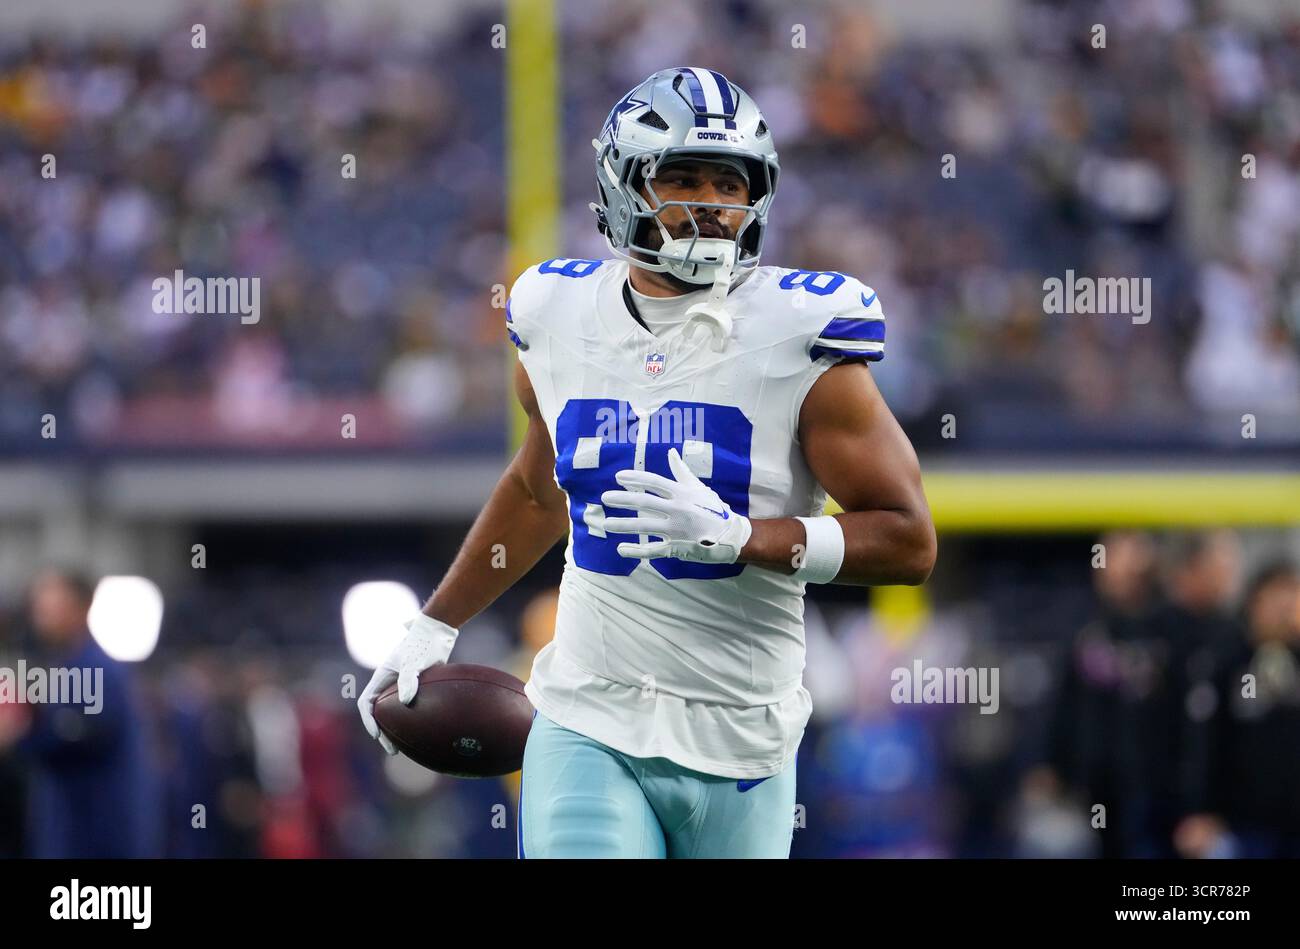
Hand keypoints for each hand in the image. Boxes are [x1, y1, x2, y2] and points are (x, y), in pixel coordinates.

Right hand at [358, 612, 458, 754]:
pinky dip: (411, 721)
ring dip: (396, 729)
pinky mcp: (416, 686)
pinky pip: (409, 707)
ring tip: (406, 746)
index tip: (376, 735)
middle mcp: (389, 682)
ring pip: (393, 712)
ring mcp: (402, 684)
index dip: (369, 721)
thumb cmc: (424, 643)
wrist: (438, 631)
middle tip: (393, 749)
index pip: (367, 703)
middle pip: (379, 712)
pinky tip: (424, 731)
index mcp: (382, 677)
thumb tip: (406, 701)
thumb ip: (409, 678)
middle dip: (383, 732)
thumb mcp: (415, 660)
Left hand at [601, 447, 751, 563]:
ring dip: (623, 525)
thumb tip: (671, 452)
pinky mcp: (676, 548)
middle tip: (605, 497)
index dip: (635, 478)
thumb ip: (681, 472)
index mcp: (682, 493)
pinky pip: (652, 550)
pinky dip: (635, 551)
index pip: (654, 482)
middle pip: (644, 501)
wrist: (732, 536)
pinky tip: (621, 549)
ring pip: (644, 526)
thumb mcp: (699, 488)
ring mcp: (676, 530)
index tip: (618, 477)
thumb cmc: (714, 510)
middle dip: (622, 499)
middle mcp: (678, 509)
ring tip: (606, 523)